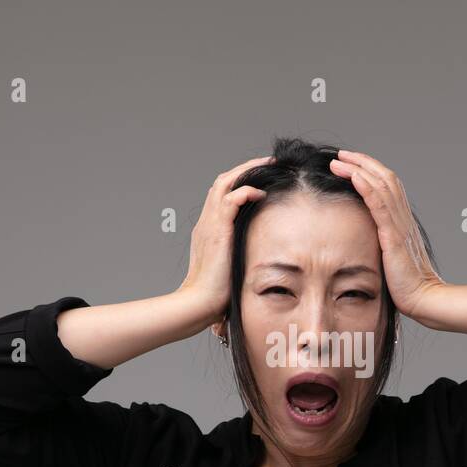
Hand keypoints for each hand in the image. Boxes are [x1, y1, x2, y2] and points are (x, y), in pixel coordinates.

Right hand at [179, 155, 273, 321]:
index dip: (239, 182)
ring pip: (224, 183)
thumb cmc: (214, 295)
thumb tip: (259, 266)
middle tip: (268, 163)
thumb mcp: (230, 271)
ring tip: (268, 166)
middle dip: (245, 169)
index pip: (221, 195)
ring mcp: (209, 224)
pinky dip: (245, 191)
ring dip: (247, 171)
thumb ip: (240, 260)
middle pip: (221, 182)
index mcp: (208, 230)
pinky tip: (261, 194)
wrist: (198, 303)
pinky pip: (230, 199)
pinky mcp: (217, 230)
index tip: (260, 179)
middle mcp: (206, 222)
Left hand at [328, 148, 444, 319]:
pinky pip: (380, 205)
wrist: (424, 298)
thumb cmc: (407, 285)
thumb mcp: (392, 258)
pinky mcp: (394, 237)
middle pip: (384, 177)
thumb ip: (382, 245)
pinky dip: (366, 187)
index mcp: (403, 221)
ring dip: (358, 170)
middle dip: (361, 162)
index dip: (370, 170)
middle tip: (340, 155)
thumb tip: (364, 242)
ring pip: (381, 185)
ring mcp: (400, 225)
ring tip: (337, 162)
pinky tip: (353, 177)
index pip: (388, 185)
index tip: (350, 163)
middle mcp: (403, 217)